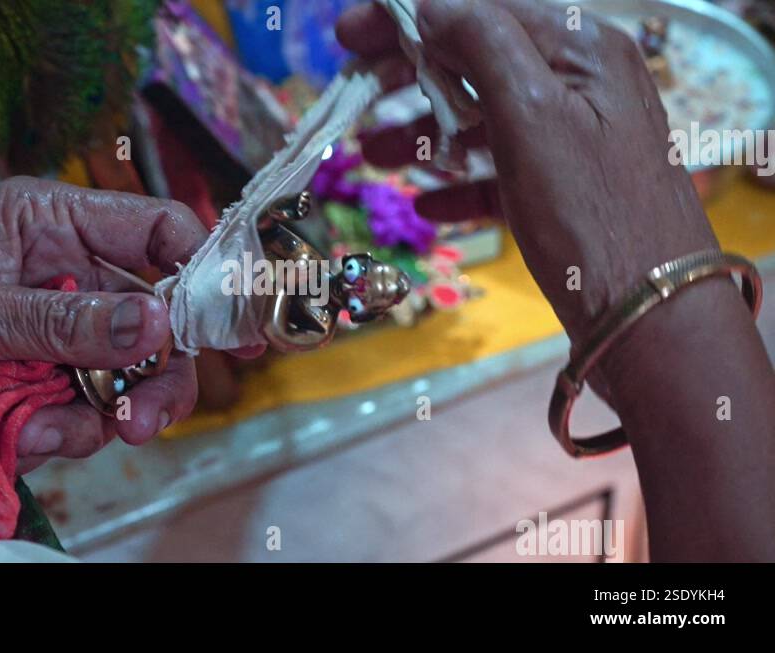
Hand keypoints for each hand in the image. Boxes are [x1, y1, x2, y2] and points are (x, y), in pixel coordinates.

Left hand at [0, 177, 206, 470]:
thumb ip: (63, 320)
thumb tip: (159, 323)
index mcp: (50, 224)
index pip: (155, 231)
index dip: (203, 270)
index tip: (237, 321)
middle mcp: (62, 276)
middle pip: (154, 320)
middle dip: (157, 372)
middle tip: (147, 419)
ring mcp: (52, 336)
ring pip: (123, 377)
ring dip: (103, 414)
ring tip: (51, 432)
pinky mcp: (33, 385)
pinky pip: (79, 414)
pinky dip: (61, 434)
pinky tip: (22, 437)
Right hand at [338, 0, 718, 342]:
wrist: (649, 316)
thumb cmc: (590, 212)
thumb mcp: (534, 118)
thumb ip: (485, 48)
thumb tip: (433, 6)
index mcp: (580, 51)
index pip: (482, 9)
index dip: (411, 15)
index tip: (350, 35)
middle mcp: (579, 85)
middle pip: (479, 61)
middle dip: (412, 74)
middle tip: (355, 90)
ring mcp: (572, 140)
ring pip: (484, 119)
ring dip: (425, 134)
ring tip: (372, 156)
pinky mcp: (563, 191)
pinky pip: (501, 173)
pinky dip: (461, 185)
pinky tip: (428, 208)